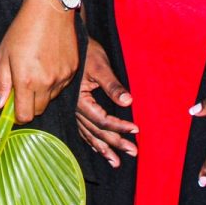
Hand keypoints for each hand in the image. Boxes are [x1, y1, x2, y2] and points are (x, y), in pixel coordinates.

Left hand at [0, 0, 78, 123]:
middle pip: (38, 110)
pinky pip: (62, 86)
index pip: (25, 116)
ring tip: (36, 69)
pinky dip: (54, 81)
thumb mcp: (4, 55)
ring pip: (51, 98)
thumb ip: (1, 84)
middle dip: (29, 103)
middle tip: (23, 84)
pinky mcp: (73, 70)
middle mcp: (46, 83)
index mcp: (27, 81)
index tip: (14, 107)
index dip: (18, 115)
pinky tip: (49, 63)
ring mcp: (62, 77)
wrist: (49, 9)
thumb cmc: (23, 29)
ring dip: (42, 92)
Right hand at [75, 39, 136, 166]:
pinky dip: (91, 141)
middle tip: (133, 152)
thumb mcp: (100, 66)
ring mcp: (73, 109)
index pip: (102, 119)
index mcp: (80, 99)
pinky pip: (82, 129)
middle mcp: (74, 108)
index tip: (136, 129)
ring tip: (116, 162)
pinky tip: (98, 149)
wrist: (69, 42)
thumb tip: (129, 101)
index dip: (119, 126)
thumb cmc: (85, 51)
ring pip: (88, 134)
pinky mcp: (74, 107)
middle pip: (96, 131)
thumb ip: (112, 86)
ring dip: (103, 148)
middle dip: (115, 143)